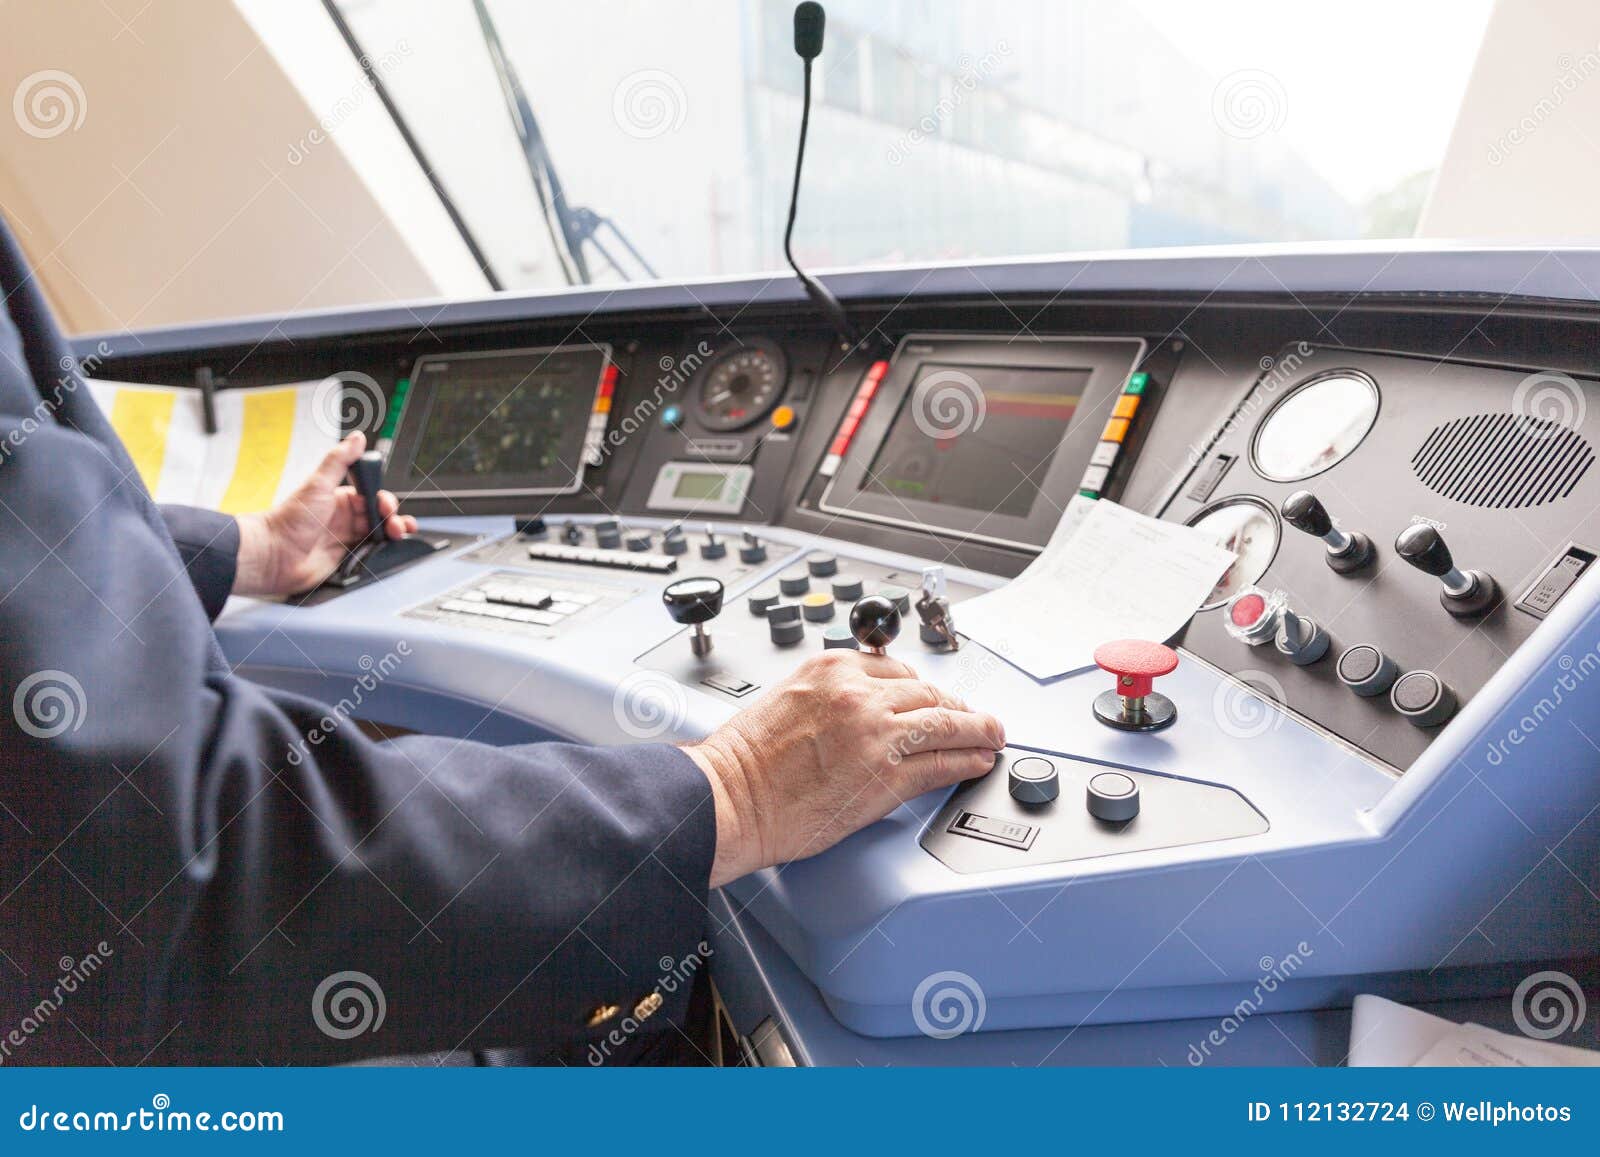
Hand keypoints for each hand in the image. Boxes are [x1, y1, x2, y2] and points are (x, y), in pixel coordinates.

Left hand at [233, 432, 417, 596]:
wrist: (275, 555)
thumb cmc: (290, 520)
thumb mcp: (317, 484)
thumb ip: (338, 460)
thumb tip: (356, 438)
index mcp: (339, 498)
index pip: (372, 496)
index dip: (383, 500)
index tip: (386, 506)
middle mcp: (344, 518)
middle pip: (379, 516)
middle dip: (393, 518)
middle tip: (394, 524)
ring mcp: (346, 538)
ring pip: (379, 534)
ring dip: (393, 533)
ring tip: (398, 535)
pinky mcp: (346, 558)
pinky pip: (371, 553)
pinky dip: (384, 551)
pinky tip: (388, 550)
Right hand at [682, 651, 1003, 885]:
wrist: (729, 799)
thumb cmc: (745, 761)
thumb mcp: (788, 700)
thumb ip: (830, 697)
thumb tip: (862, 709)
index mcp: (831, 668)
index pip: (896, 669)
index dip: (922, 689)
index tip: (932, 699)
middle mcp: (857, 693)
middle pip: (928, 692)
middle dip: (953, 706)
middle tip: (971, 718)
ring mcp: (876, 732)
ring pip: (946, 720)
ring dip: (977, 729)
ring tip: (991, 736)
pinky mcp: (887, 774)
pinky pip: (943, 761)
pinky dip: (968, 759)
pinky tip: (977, 760)